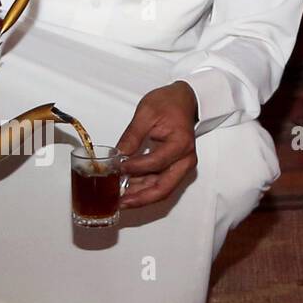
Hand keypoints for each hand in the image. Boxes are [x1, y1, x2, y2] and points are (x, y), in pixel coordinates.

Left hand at [116, 81, 197, 208]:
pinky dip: (143, 190)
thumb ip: (132, 136)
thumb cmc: (168, 103)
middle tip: (120, 202)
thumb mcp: (146, 113)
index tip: (117, 168)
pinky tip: (127, 191)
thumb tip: (117, 156)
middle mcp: (185, 160)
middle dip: (140, 198)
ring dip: (140, 197)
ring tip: (119, 200)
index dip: (135, 168)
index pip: (156, 162)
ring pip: (161, 190)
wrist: (183, 100)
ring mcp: (182, 167)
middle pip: (163, 188)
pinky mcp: (175, 168)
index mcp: (180, 144)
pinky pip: (160, 184)